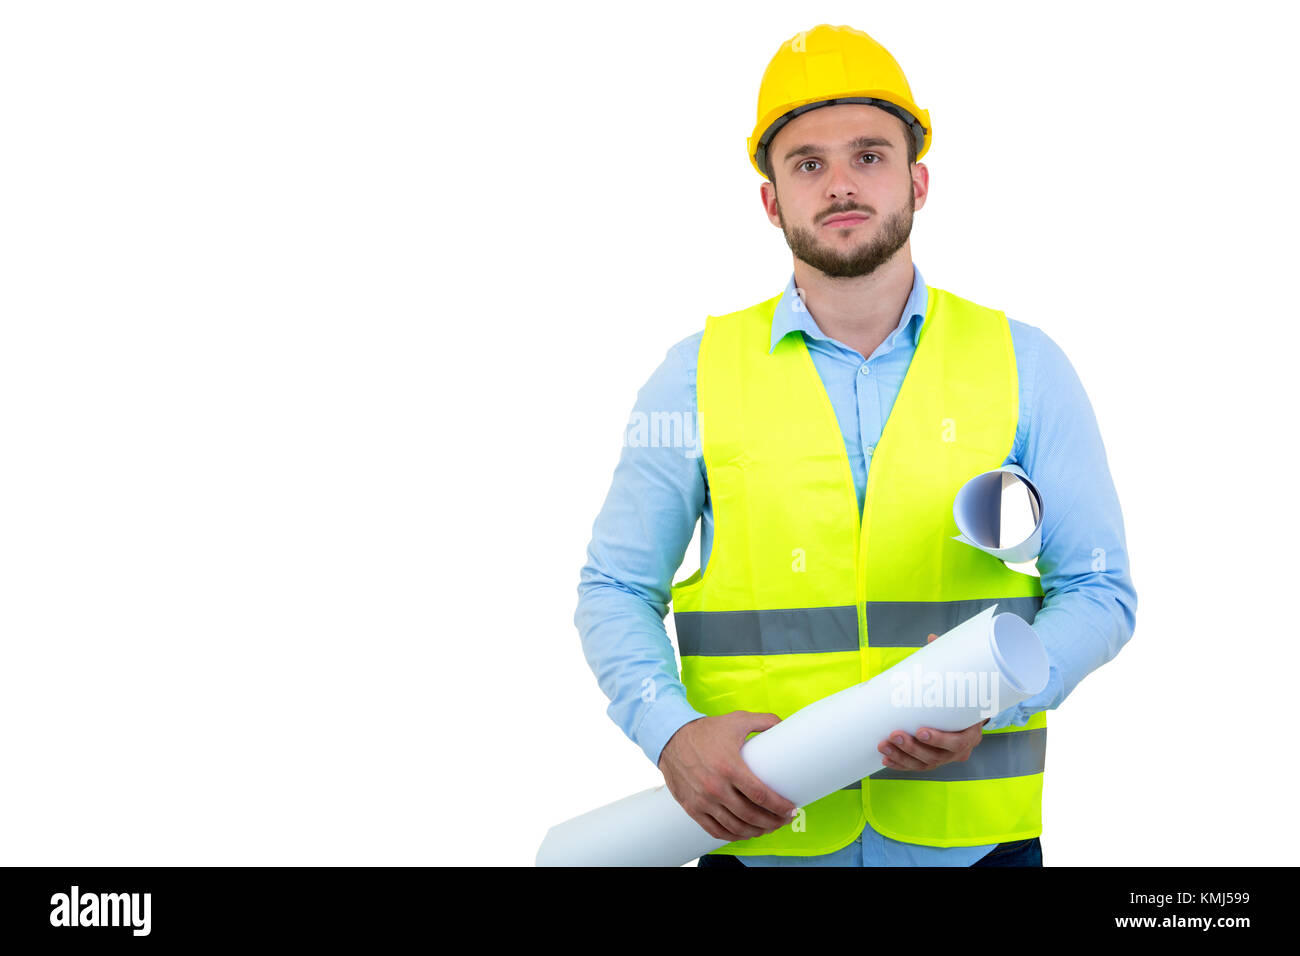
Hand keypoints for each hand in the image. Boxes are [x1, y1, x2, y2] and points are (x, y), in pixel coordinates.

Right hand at [658, 711, 798, 841]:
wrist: (670, 737)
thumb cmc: (705, 730)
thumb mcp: (737, 720)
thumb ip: (764, 721)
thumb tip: (785, 725)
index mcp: (729, 766)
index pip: (760, 795)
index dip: (779, 806)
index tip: (791, 809)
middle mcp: (715, 787)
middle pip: (751, 815)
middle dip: (772, 822)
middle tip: (783, 819)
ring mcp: (702, 800)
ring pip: (735, 826)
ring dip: (756, 831)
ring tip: (768, 827)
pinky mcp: (692, 807)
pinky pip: (715, 830)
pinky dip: (732, 836)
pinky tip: (744, 833)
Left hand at [878, 632, 989, 771]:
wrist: (971, 714)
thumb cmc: (963, 696)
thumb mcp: (960, 680)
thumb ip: (946, 661)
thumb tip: (931, 637)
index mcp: (971, 731)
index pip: (958, 741)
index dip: (939, 739)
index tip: (920, 729)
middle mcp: (961, 749)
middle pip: (937, 756)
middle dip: (912, 747)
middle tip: (893, 734)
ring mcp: (947, 758)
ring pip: (924, 763)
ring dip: (902, 756)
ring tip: (883, 745)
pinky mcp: (935, 761)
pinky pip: (917, 767)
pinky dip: (901, 764)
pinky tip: (886, 759)